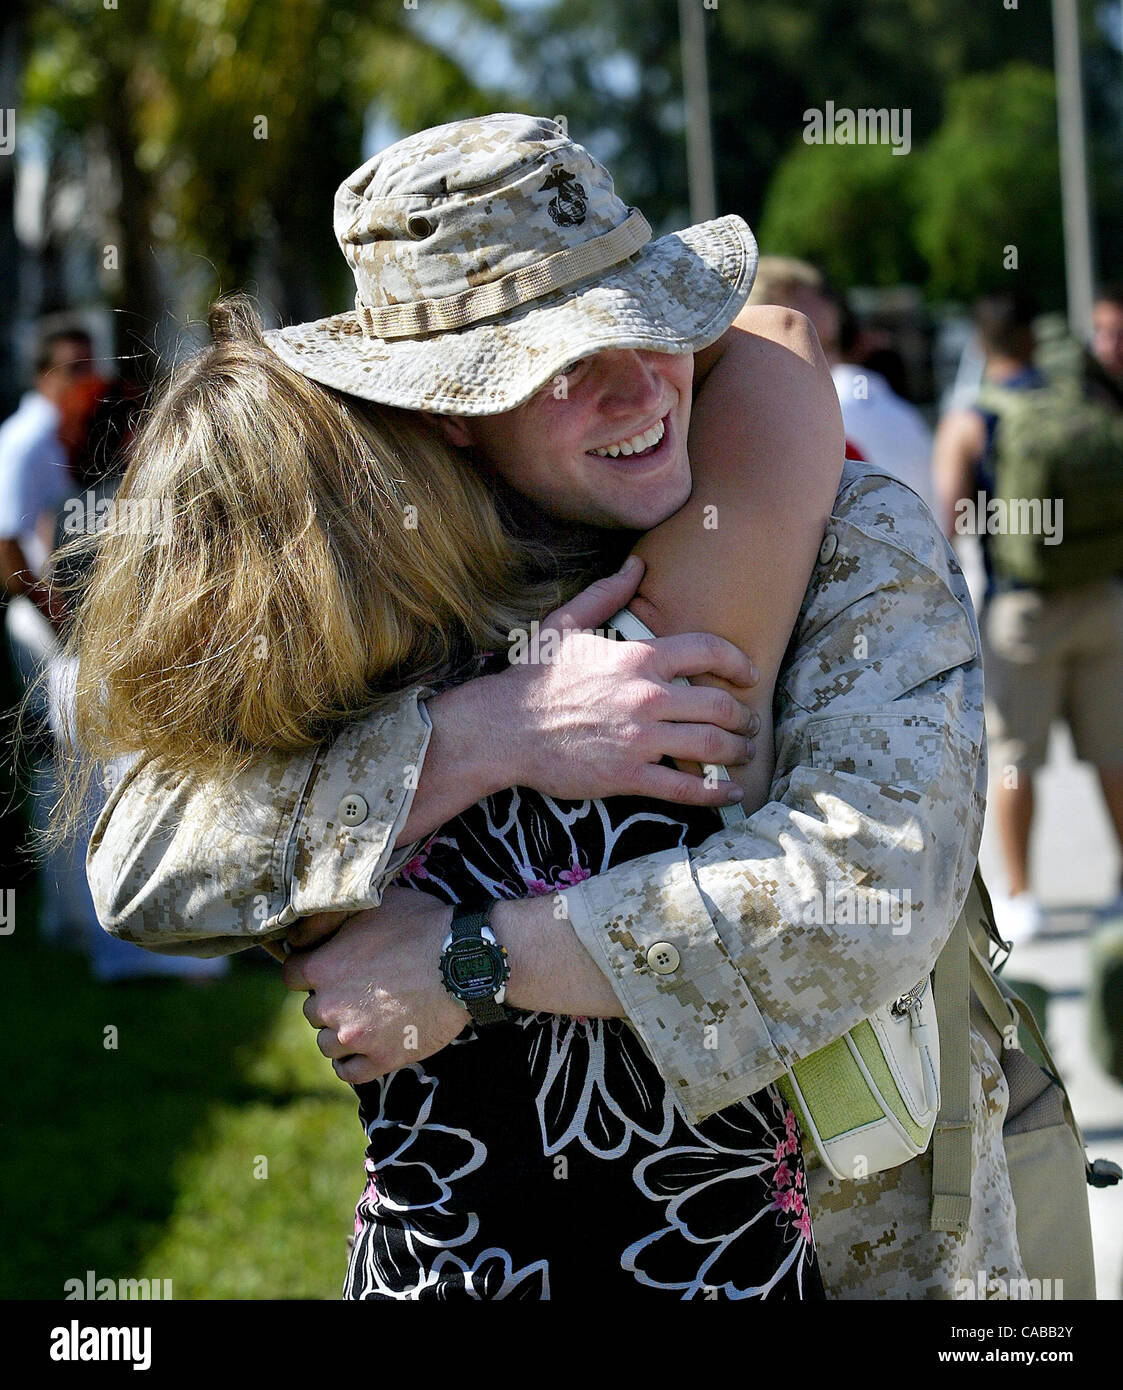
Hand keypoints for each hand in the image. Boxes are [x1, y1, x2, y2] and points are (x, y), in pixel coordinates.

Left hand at [281, 887, 462, 1083]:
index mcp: (324, 967)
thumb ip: (326, 919)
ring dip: (340, 1032)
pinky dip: (352, 1062)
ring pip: (327, 1044)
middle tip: (358, 989)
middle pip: (311, 1011)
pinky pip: (349, 1072)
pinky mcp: (382, 1059)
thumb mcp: (371, 905)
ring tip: (365, 1018)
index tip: (327, 967)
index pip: (291, 975)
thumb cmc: (421, 925)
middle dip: (329, 1001)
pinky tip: (365, 1047)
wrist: (464, 961)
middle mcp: (332, 1006)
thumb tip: (297, 937)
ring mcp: (356, 1036)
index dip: (308, 969)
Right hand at [498, 556, 759, 806]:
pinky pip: (686, 787)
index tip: (749, 674)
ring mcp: (640, 738)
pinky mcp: (629, 775)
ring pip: (710, 745)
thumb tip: (636, 566)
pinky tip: (732, 791)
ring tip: (743, 752)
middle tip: (749, 722)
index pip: (708, 651)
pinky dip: (716, 793)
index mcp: (638, 658)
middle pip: (719, 704)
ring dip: (736, 751)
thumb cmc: (535, 676)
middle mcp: (647, 696)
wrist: (503, 727)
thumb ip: (607, 594)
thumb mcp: (568, 624)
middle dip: (743, 715)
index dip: (737, 662)